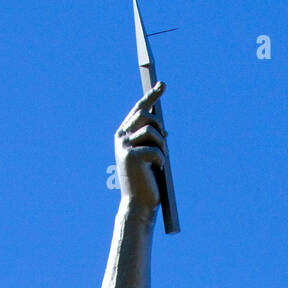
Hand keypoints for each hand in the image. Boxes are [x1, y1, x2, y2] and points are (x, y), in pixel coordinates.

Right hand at [114, 83, 167, 214]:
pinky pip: (156, 149)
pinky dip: (161, 159)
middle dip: (159, 123)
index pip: (139, 109)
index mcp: (123, 135)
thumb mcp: (149, 156)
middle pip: (145, 114)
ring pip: (152, 131)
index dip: (151, 95)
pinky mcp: (132, 157)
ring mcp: (125, 146)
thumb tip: (164, 129)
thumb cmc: (145, 180)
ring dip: (162, 146)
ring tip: (162, 160)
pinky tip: (158, 170)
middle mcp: (121, 137)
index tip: (162, 84)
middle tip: (166, 136)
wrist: (138, 203)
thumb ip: (151, 141)